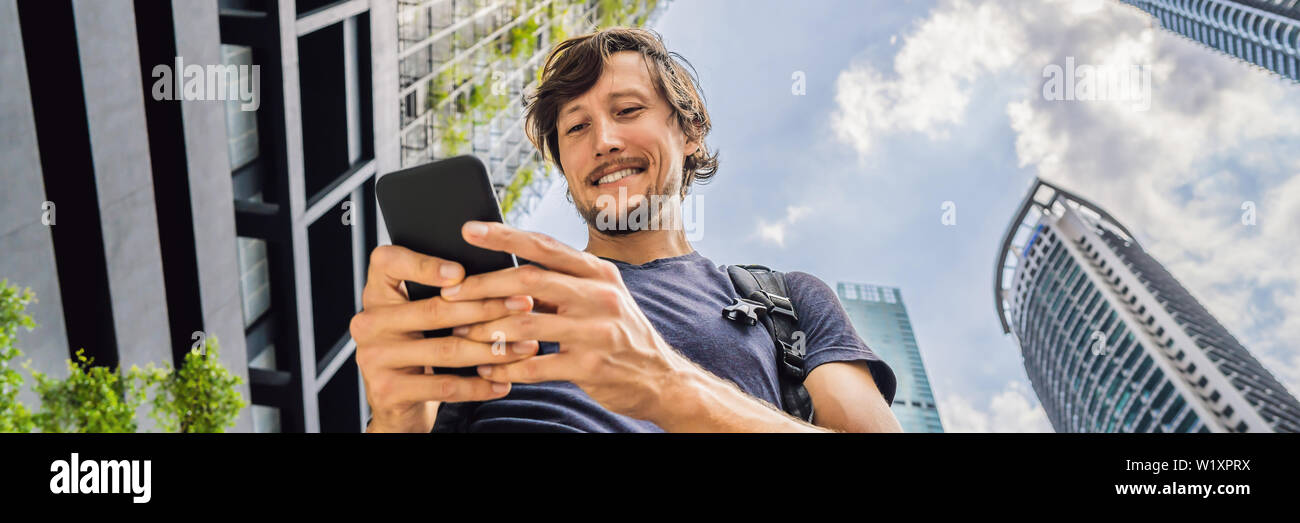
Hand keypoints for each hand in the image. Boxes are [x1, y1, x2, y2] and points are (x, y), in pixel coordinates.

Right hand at [351, 245, 540, 432]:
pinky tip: (502, 382)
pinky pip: (443, 386)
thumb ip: (445, 292)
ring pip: (445, 349)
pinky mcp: (387, 390)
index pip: (388, 262)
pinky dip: (478, 385)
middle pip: (434, 309)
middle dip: (487, 307)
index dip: (424, 265)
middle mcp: (369, 321)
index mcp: (377, 291)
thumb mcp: (421, 312)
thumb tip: (500, 276)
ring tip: (524, 346)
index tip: (461, 271)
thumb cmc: (418, 343)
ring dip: (492, 349)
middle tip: (523, 304)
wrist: (396, 398)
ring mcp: (374, 357)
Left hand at [440, 221, 696, 421]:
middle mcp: (599, 296)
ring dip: (487, 331)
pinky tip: (486, 369)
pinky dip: (505, 368)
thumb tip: (508, 270)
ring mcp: (596, 331)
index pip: (544, 246)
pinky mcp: (590, 367)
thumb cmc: (621, 334)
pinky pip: (535, 366)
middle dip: (482, 285)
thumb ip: (564, 282)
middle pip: (529, 281)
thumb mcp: (602, 297)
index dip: (504, 236)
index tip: (469, 230)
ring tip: (461, 334)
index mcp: (598, 272)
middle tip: (449, 292)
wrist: (661, 378)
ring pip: (526, 325)